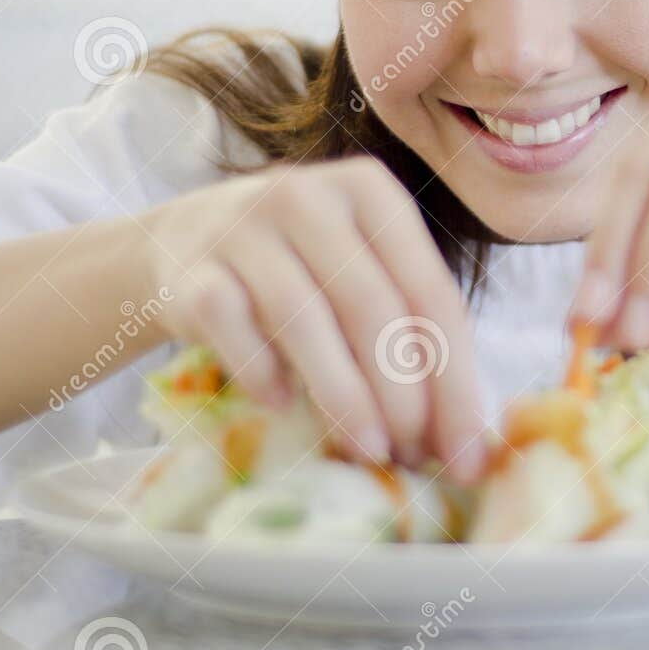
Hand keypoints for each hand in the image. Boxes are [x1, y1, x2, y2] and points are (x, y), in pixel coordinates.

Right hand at [141, 156, 485, 481]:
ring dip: (343, 396)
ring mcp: (243, 228)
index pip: (431, 292)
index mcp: (371, 192)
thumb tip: (464, 440)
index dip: (456, 379)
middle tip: (411, 457)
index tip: (467, 454)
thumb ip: (410, 335)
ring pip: (305, 320)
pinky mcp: (190, 269)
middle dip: (402, 396)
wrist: (181, 242)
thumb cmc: (299, 270)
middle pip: (372, 307)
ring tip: (368, 451)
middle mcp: (308, 196)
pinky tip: (281, 406)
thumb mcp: (360, 273)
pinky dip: (261, 373)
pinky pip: (233, 329)